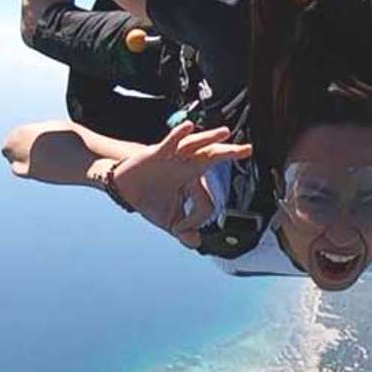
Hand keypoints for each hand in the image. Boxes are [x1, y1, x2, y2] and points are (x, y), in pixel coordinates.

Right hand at [110, 121, 250, 240]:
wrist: (124, 187)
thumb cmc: (150, 198)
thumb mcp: (169, 219)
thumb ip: (183, 231)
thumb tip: (196, 243)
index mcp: (192, 182)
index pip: (206, 201)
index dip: (196, 219)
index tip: (182, 228)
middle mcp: (187, 167)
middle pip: (213, 157)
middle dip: (230, 154)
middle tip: (247, 150)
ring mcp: (174, 158)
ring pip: (196, 146)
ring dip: (210, 138)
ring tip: (226, 132)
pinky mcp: (158, 153)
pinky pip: (171, 143)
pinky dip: (179, 134)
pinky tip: (188, 127)